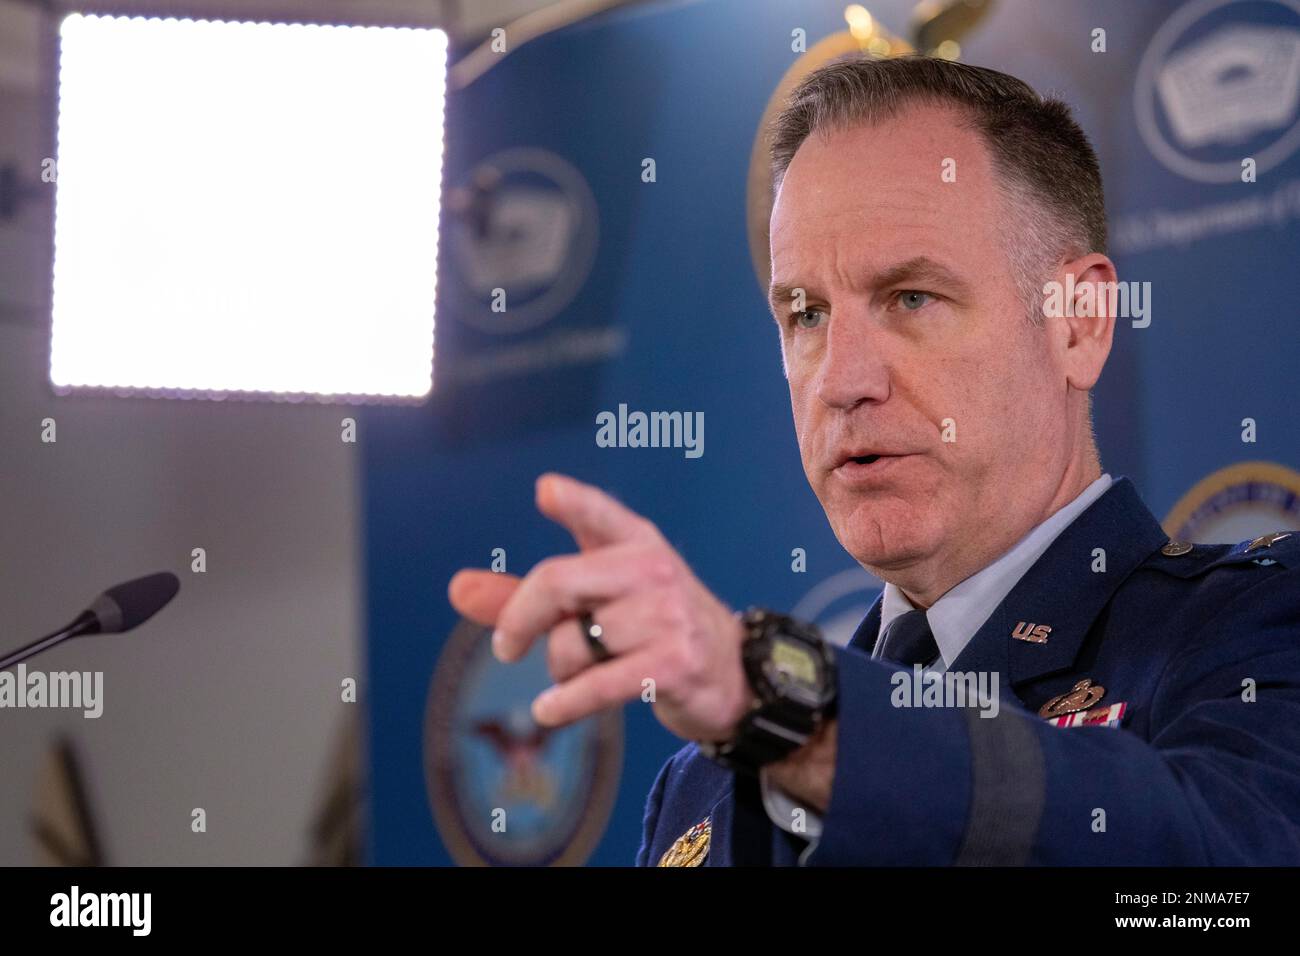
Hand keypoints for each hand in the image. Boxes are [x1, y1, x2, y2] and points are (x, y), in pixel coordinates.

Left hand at [447, 472, 753, 741]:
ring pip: (570, 644)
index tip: (546, 491)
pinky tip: (548, 710)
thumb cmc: (651, 628)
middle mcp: (652, 571)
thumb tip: (458, 588)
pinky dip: (563, 703)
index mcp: (636, 543)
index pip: (600, 516)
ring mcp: (666, 617)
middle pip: (558, 582)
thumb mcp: (599, 600)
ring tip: (584, 673)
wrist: (733, 674)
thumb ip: (527, 595)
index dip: (574, 504)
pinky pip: (595, 685)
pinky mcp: (673, 664)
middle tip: (505, 647)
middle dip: (520, 618)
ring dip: (561, 670)